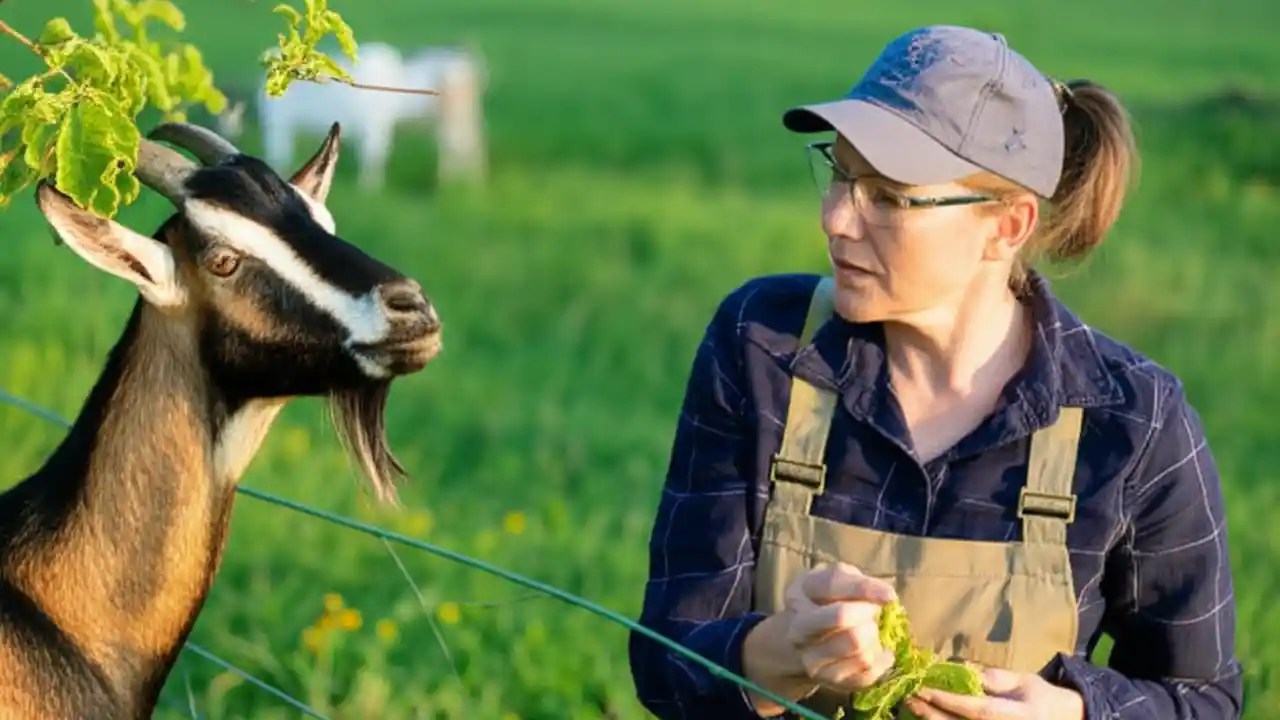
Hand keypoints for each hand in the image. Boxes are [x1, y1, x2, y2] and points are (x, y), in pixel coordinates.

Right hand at [783, 562, 899, 693]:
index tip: (889, 596)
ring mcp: (811, 659)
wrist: (802, 640)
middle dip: (868, 617)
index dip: (865, 589)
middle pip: (842, 620)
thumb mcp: (837, 581)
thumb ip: (860, 584)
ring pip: (860, 653)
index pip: (833, 586)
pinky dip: (880, 661)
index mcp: (800, 593)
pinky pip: (868, 674)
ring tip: (870, 632)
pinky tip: (876, 651)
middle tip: (873, 614)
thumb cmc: (826, 602)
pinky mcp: (828, 681)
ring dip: (874, 640)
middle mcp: (798, 629)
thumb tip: (888, 597)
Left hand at [902, 667, 1085, 719]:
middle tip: (909, 697)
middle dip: (932, 713)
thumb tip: (963, 670)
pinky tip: (929, 716)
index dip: (948, 700)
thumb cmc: (1041, 698)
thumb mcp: (1023, 681)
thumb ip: (995, 678)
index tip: (924, 687)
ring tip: (913, 707)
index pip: (977, 710)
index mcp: (1015, 716)